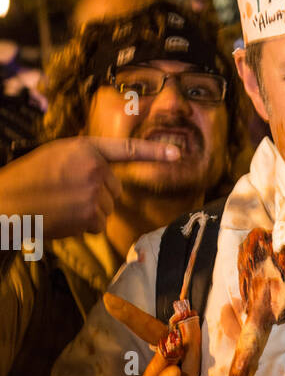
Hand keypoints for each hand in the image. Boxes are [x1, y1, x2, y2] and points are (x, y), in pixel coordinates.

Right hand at [0, 136, 179, 239]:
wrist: (8, 201)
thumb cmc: (28, 179)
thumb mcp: (57, 156)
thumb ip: (84, 160)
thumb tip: (105, 178)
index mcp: (87, 149)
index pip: (127, 150)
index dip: (154, 152)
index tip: (177, 153)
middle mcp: (96, 168)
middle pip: (115, 190)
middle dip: (98, 195)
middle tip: (68, 194)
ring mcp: (96, 191)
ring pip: (107, 209)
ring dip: (90, 212)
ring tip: (62, 205)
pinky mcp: (92, 214)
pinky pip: (99, 225)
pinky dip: (85, 226)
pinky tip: (65, 218)